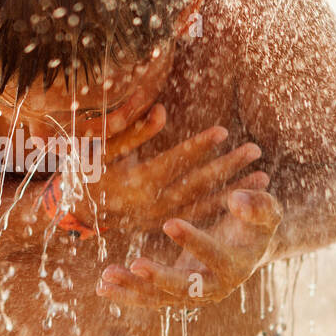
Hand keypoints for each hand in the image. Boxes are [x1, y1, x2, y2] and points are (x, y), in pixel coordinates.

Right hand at [70, 89, 265, 232]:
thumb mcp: (99, 147)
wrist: (72, 211)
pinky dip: (222, 208)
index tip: (224, 131)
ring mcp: (159, 217)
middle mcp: (151, 204)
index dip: (199, 146)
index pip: (174, 161)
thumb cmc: (83, 171)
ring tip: (263, 178)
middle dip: (227, 167)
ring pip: (204, 204)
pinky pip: (197, 218)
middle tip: (255, 151)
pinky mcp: (162, 224)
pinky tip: (243, 198)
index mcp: (135, 182)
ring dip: (234, 190)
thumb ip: (131, 131)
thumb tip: (162, 110)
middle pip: (197, 183)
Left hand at [95, 186, 282, 309]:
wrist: (249, 247)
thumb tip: (238, 200)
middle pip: (185, 287)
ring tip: (107, 276)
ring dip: (133, 288)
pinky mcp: (177, 295)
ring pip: (161, 298)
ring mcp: (193, 295)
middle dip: (160, 277)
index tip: (170, 222)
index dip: (194, 240)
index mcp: (237, 267)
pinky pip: (150, 298)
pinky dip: (128, 293)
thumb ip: (258, 205)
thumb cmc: (257, 223)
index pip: (215, 255)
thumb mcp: (268, 211)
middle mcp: (215, 288)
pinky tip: (103, 287)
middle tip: (137, 263)